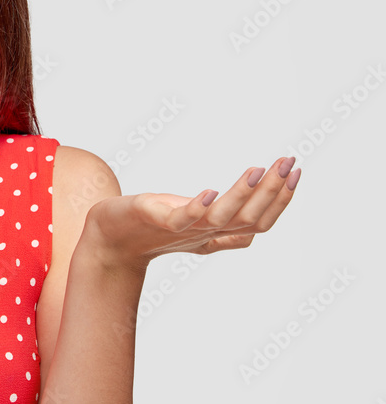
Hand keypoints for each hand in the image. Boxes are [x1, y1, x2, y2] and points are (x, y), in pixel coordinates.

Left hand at [83, 157, 300, 270]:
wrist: (107, 239)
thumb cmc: (148, 225)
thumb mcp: (190, 219)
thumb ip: (219, 217)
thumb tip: (251, 213)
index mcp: (216, 233)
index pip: (259, 221)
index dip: (280, 200)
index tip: (295, 171)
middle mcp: (204, 234)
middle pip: (250, 220)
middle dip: (273, 192)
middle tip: (288, 164)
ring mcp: (182, 230)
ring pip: (223, 219)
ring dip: (243, 195)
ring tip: (257, 170)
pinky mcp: (156, 221)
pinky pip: (182, 220)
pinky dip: (198, 207)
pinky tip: (210, 192)